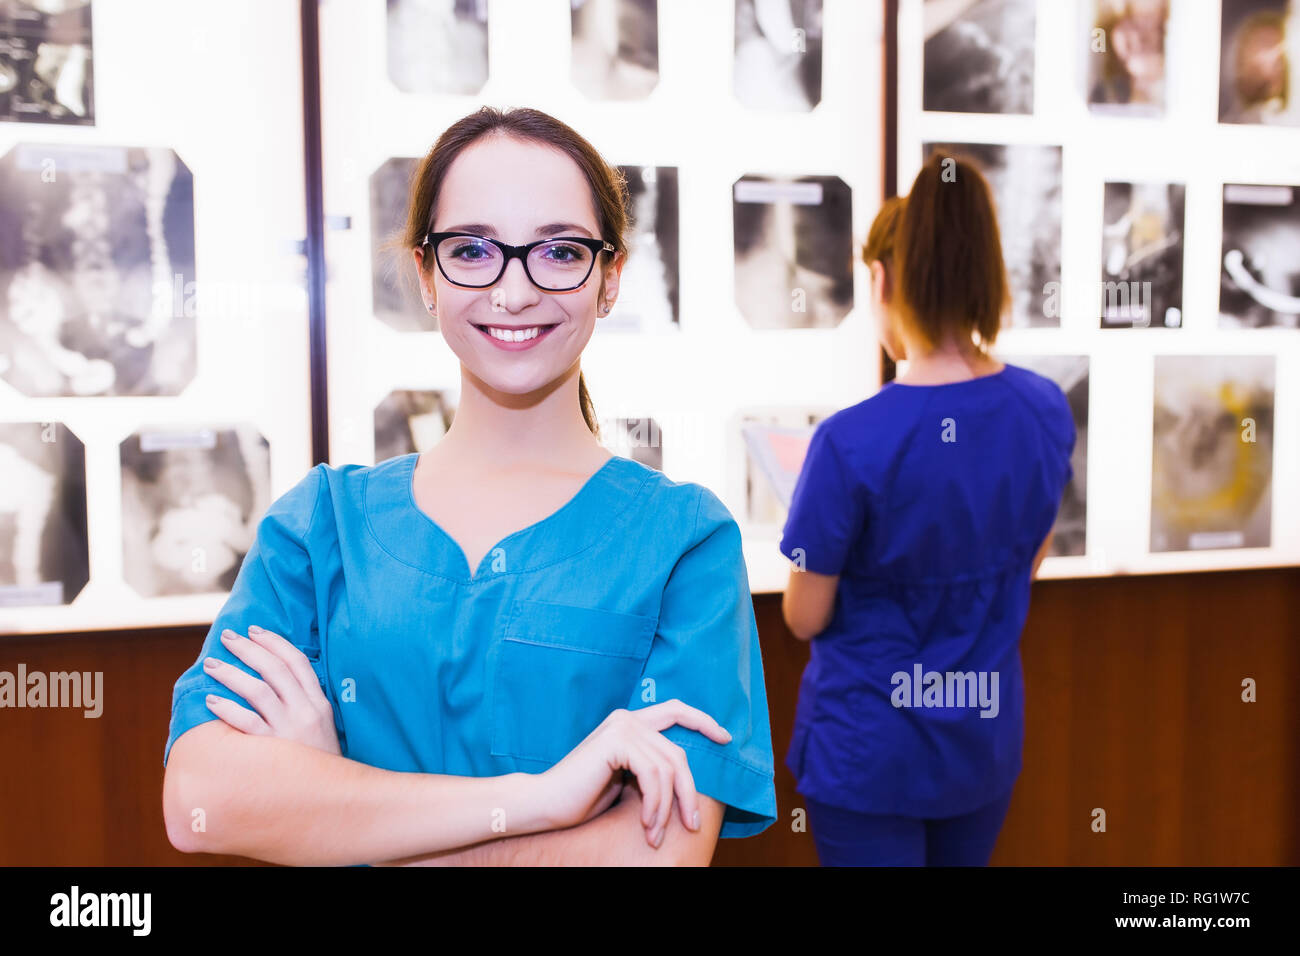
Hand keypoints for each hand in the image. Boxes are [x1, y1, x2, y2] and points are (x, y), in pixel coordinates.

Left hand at [202, 626, 340, 755]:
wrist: (331, 798)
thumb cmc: (320, 761)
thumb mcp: (323, 726)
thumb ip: (305, 702)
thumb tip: (277, 679)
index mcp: (319, 703)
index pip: (297, 662)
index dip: (275, 642)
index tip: (255, 630)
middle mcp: (306, 711)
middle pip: (274, 670)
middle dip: (248, 649)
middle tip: (227, 638)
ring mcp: (289, 729)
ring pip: (258, 690)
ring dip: (231, 674)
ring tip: (212, 665)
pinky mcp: (272, 750)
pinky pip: (246, 723)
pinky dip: (227, 709)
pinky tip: (211, 701)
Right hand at [534, 700, 731, 848]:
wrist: (546, 803)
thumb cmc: (583, 796)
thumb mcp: (627, 779)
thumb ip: (650, 767)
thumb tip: (687, 778)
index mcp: (630, 722)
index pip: (676, 710)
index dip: (703, 720)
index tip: (725, 739)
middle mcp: (628, 718)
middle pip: (678, 751)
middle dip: (689, 790)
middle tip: (691, 823)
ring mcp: (622, 727)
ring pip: (668, 768)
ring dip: (666, 808)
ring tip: (656, 835)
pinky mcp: (616, 741)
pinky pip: (653, 775)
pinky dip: (654, 804)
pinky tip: (646, 825)